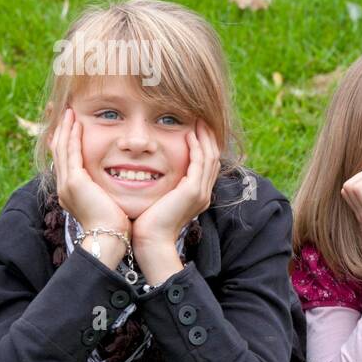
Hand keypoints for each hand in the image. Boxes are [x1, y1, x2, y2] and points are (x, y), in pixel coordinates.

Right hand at [49, 107, 128, 268]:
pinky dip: (73, 136)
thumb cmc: (116, 225)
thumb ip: (108, 191)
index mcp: (72, 191)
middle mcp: (65, 186)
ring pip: (62, 148)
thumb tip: (121, 182)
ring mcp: (67, 183)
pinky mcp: (74, 182)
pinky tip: (76, 123)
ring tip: (69, 113)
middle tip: (65, 113)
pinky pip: (71, 152)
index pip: (66, 160)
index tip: (71, 127)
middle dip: (62, 131)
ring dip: (66, 129)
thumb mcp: (109, 203)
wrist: (110, 238)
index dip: (67, 142)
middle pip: (59, 151)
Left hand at [132, 120, 219, 248]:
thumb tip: (150, 174)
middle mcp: (204, 193)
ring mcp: (201, 192)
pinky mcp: (194, 191)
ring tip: (198, 121)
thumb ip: (162, 188)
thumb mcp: (159, 201)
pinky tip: (189, 134)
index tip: (195, 130)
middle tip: (200, 120)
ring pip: (210, 157)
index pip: (206, 165)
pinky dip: (196, 146)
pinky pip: (200, 162)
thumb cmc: (148, 224)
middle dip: (208, 138)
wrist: (151, 241)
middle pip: (213, 158)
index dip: (203, 146)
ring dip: (205, 137)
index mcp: (197, 196)